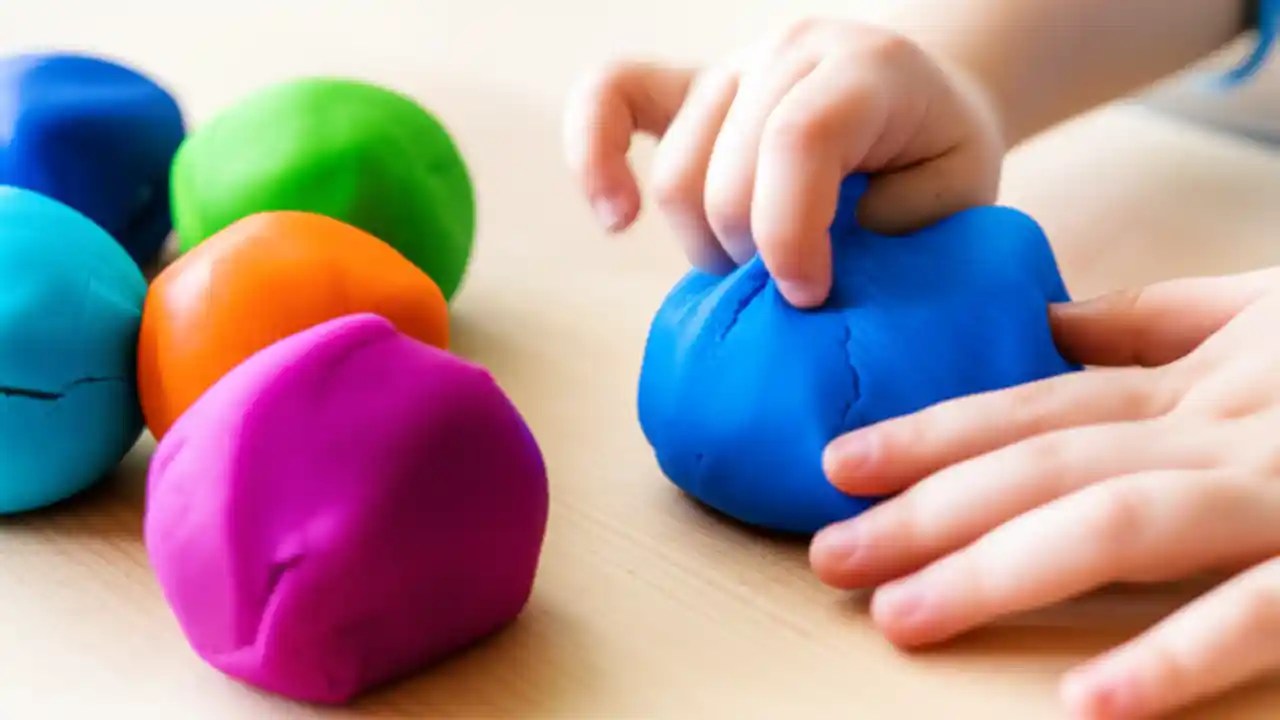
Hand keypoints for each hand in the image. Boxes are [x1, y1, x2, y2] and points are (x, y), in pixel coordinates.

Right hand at [563, 18, 1003, 307]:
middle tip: (795, 288)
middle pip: (723, 174)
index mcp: (865, 69)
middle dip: (752, 255)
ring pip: (675, 174)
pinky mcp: (686, 87)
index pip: (796, 141)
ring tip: (752, 265)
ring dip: (707, 243)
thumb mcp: (955, 200)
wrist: (925, 101)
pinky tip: (615, 218)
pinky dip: (593, 156)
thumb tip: (805, 283)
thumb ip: (896, 235)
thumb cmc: (939, 159)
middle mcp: (788, 52)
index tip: (808, 295)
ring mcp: (730, 67)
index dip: (790, 234)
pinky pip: (608, 96)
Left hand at [811, 268, 1279, 718]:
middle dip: (926, 512)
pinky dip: (1168, 655)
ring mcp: (1274, 495)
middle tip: (829, 558)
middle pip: (1045, 467)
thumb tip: (1055, 322)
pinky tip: (1080, 703)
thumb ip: (1162, 323)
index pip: (1037, 409)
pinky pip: (1253, 614)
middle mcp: (1219, 434)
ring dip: (995, 571)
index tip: (836, 466)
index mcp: (1199, 388)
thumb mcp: (1269, 320)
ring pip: (1113, 524)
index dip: (930, 437)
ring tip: (900, 616)